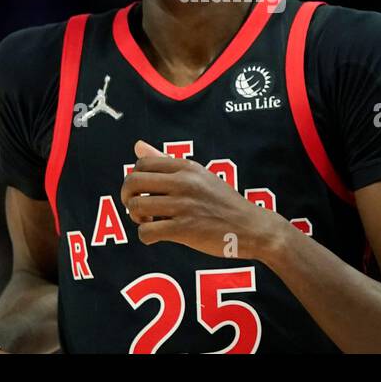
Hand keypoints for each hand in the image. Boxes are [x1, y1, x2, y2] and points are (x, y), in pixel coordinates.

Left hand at [120, 140, 285, 259]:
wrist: (252, 227)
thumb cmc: (223, 202)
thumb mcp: (198, 175)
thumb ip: (165, 161)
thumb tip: (137, 145)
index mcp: (186, 167)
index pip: (141, 164)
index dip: (134, 179)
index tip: (144, 192)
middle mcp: (184, 182)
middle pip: (133, 182)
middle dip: (128, 197)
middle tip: (138, 208)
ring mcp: (184, 206)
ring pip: (136, 207)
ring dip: (136, 218)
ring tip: (150, 222)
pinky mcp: (184, 229)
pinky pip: (146, 232)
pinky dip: (145, 236)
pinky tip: (157, 236)